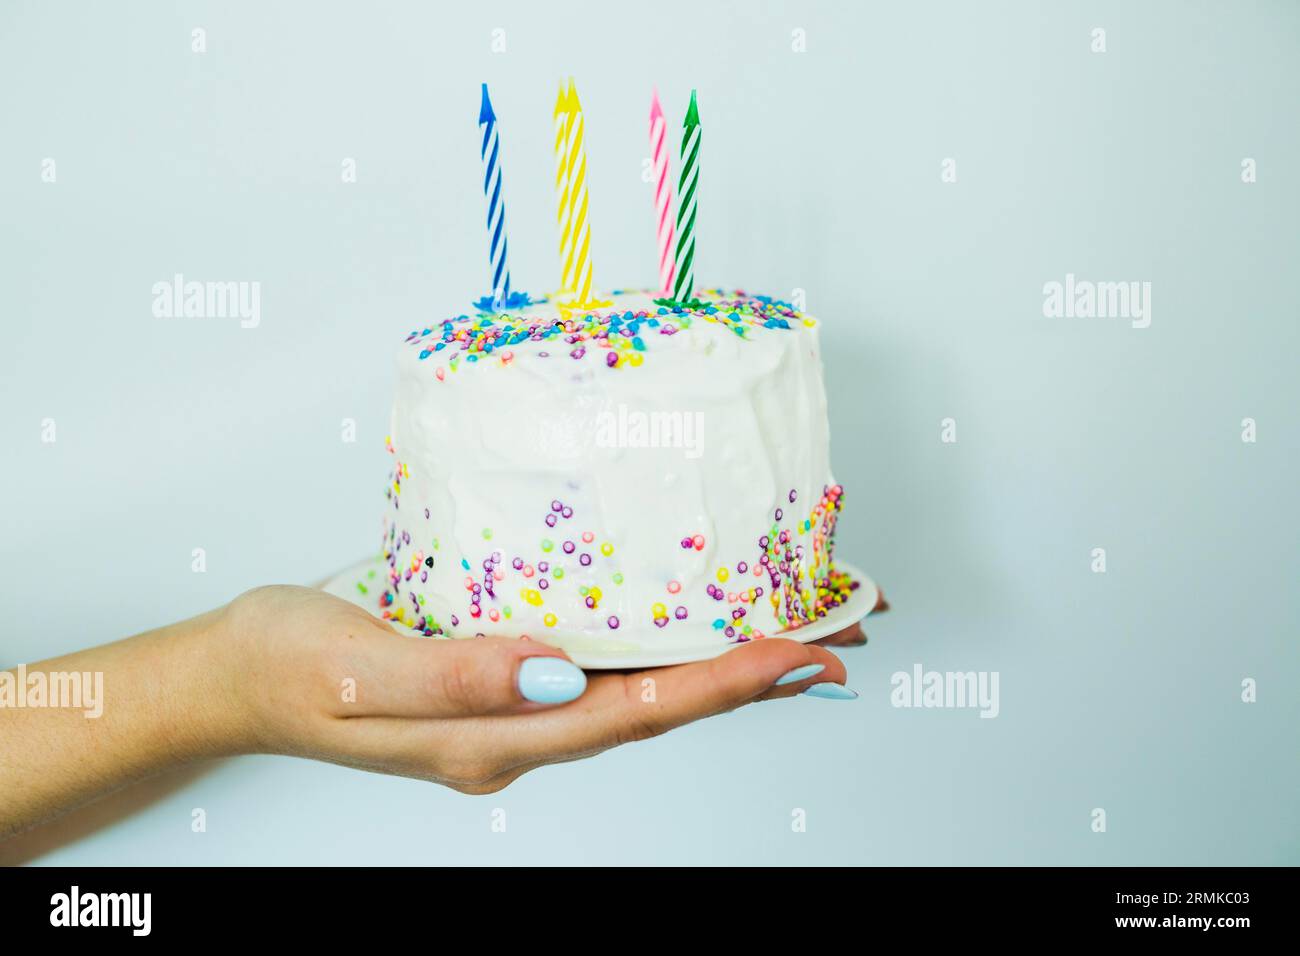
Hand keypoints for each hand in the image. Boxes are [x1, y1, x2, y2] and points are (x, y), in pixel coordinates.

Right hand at [221, 585, 868, 793]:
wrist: (235, 675)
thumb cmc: (289, 668)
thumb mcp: (361, 673)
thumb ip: (458, 677)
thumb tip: (556, 673)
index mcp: (495, 740)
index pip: (637, 713)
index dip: (726, 683)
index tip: (801, 651)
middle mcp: (519, 730)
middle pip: (660, 708)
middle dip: (751, 674)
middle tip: (833, 634)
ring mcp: (511, 708)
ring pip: (639, 688)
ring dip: (717, 661)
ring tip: (789, 625)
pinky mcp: (499, 676)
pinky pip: (600, 664)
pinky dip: (658, 645)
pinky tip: (683, 620)